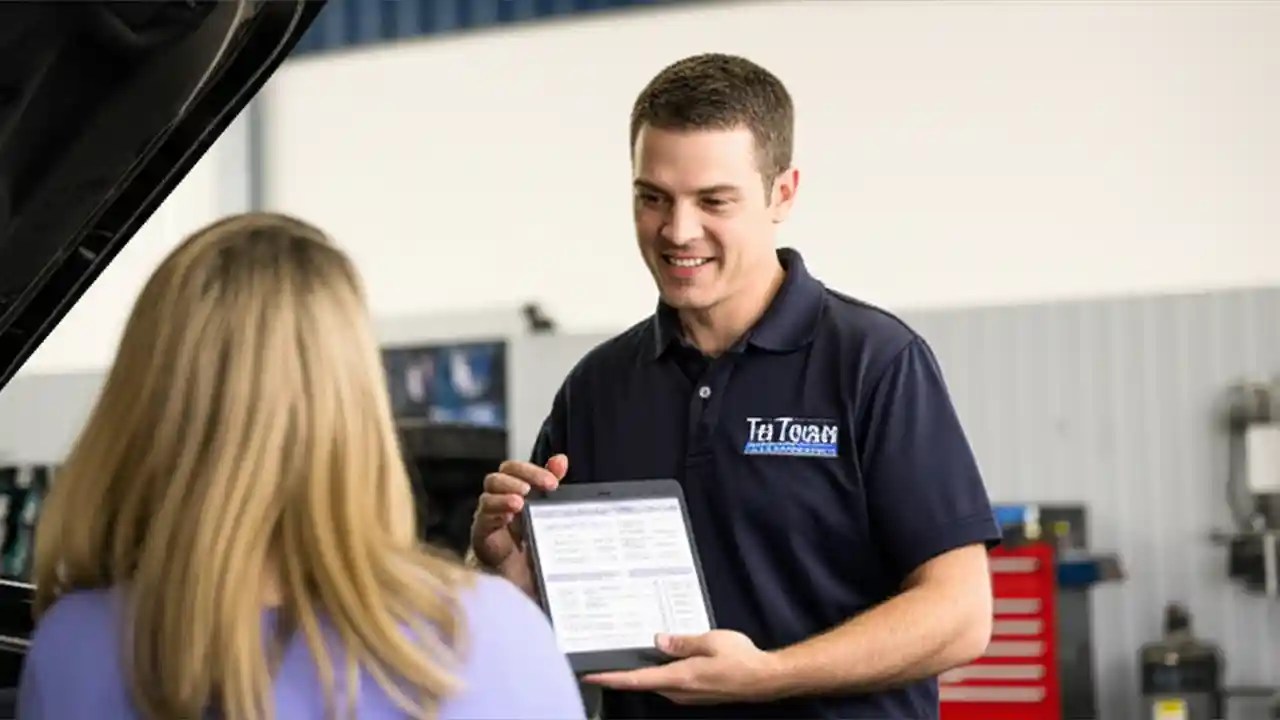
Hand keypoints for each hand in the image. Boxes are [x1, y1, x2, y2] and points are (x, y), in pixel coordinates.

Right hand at [469, 454, 567, 596]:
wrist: (519, 576)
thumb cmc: (530, 539)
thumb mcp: (546, 511)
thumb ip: (549, 485)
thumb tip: (561, 459)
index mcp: (513, 490)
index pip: (514, 469)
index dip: (531, 470)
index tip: (553, 482)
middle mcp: (498, 499)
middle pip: (498, 477)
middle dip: (519, 478)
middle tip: (537, 489)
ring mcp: (488, 516)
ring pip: (488, 495)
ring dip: (505, 495)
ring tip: (521, 502)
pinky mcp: (482, 534)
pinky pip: (483, 519)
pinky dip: (496, 513)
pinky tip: (509, 517)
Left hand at [582, 630, 784, 704]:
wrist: (765, 679)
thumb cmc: (741, 659)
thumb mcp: (710, 641)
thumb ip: (682, 642)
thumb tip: (658, 640)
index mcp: (680, 678)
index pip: (637, 680)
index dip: (612, 679)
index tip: (591, 677)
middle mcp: (680, 691)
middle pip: (642, 684)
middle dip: (622, 674)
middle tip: (603, 661)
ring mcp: (688, 696)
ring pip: (656, 684)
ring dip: (641, 674)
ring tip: (627, 657)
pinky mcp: (696, 694)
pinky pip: (669, 683)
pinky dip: (658, 674)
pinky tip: (659, 660)